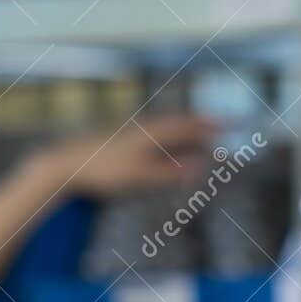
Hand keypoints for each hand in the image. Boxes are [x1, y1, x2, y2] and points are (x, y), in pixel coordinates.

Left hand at [22, 113, 218, 197]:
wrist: (65, 164)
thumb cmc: (104, 172)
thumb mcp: (142, 177)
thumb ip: (173, 172)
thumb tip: (203, 167)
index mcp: (153, 132)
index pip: (191, 125)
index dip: (214, 125)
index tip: (235, 124)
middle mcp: (144, 127)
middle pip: (180, 123)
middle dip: (203, 126)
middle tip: (222, 128)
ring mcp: (131, 131)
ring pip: (165, 128)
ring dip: (185, 132)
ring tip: (198, 136)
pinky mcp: (120, 139)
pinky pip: (153, 135)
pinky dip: (168, 138)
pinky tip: (163, 145)